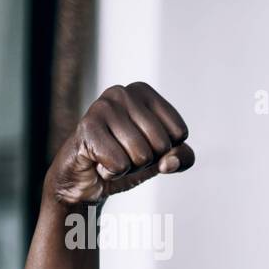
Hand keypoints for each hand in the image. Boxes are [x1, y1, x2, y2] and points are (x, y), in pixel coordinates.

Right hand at [46, 82, 193, 205]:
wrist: (86, 176)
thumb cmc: (127, 158)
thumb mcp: (164, 158)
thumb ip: (183, 157)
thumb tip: (169, 161)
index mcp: (143, 92)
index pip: (179, 133)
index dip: (166, 150)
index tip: (144, 144)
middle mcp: (122, 92)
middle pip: (162, 144)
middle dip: (147, 160)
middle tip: (125, 152)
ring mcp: (102, 107)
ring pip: (142, 155)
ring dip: (129, 167)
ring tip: (111, 155)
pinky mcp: (87, 127)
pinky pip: (120, 164)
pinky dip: (113, 172)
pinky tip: (99, 162)